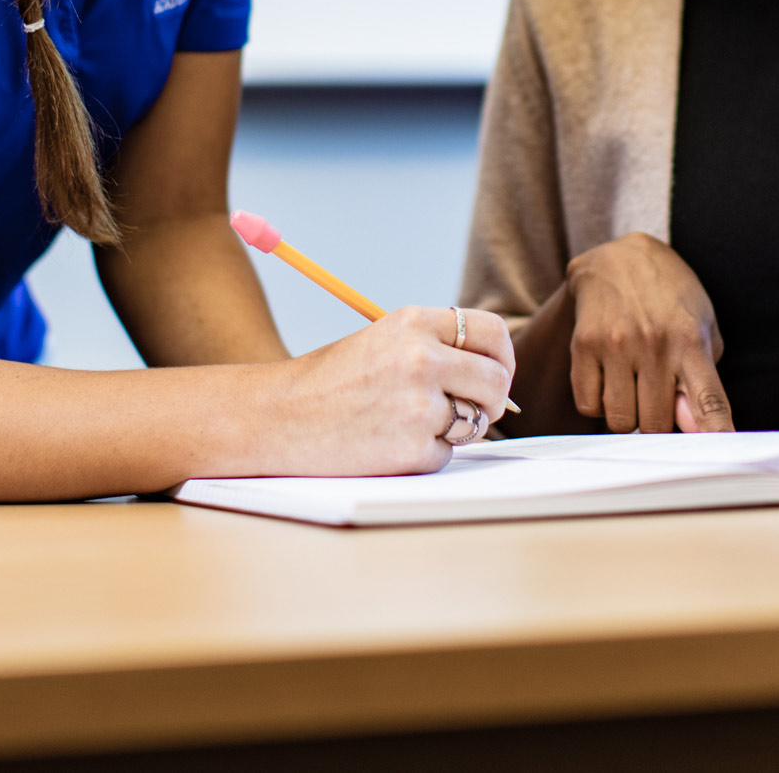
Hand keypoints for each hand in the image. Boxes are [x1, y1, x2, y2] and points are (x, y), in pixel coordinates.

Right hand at [268, 306, 514, 474]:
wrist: (275, 418)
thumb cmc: (329, 382)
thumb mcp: (383, 341)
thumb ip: (436, 348)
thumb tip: (496, 377)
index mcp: (413, 323)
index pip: (491, 332)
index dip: (502, 357)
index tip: (496, 373)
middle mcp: (421, 358)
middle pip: (495, 381)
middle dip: (490, 402)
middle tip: (471, 411)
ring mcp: (417, 405)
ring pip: (473, 422)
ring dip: (453, 430)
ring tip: (406, 423)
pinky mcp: (410, 449)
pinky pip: (444, 455)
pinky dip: (423, 456)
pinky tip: (386, 443)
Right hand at [565, 233, 733, 432]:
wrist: (619, 258)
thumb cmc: (669, 299)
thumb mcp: (701, 329)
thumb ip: (702, 381)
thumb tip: (693, 430)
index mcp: (690, 342)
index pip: (708, 400)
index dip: (716, 432)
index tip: (721, 452)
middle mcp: (653, 345)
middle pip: (657, 425)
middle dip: (658, 423)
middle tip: (657, 398)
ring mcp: (615, 345)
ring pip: (621, 421)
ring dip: (628, 415)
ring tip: (633, 387)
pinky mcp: (584, 345)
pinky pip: (589, 406)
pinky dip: (599, 404)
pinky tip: (609, 380)